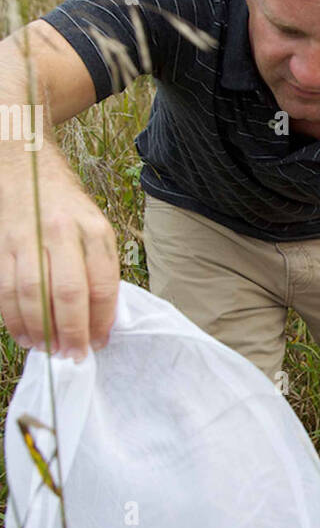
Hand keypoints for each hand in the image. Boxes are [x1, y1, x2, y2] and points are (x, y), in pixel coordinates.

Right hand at [0, 176, 118, 359]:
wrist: (29, 172)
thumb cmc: (69, 211)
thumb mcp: (97, 230)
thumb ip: (100, 270)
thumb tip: (101, 321)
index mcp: (94, 231)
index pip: (102, 285)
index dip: (101, 321)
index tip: (98, 343)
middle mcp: (62, 233)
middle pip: (68, 293)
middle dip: (71, 332)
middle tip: (73, 355)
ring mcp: (29, 238)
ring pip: (33, 295)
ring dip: (40, 330)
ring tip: (48, 350)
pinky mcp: (3, 245)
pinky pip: (6, 289)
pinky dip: (14, 318)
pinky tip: (24, 335)